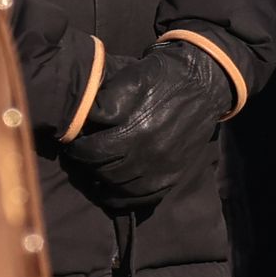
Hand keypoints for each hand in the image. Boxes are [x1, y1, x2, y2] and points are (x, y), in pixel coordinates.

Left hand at [57, 42, 230, 212]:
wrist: (203, 84)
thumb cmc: (161, 77)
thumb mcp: (130, 78)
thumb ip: (105, 101)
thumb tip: (81, 120)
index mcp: (135, 128)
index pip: (93, 151)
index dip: (78, 148)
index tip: (73, 143)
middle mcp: (149, 152)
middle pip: (104, 171)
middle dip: (87, 165)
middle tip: (82, 156)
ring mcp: (161, 167)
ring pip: (120, 187)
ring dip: (102, 181)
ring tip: (94, 170)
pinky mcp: (172, 176)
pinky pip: (142, 199)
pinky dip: (123, 199)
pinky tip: (112, 191)